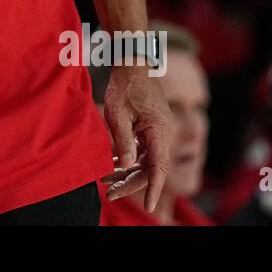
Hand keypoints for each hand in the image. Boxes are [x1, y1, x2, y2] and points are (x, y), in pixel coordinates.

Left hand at [99, 65, 172, 211]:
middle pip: (151, 168)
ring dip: (128, 172)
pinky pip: (145, 151)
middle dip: (131, 183)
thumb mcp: (117, 113)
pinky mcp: (153, 129)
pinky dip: (130, 160)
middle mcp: (164, 134)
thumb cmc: (124, 86)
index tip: (150, 207)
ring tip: (106, 181)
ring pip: (147, 161)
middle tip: (109, 192)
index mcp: (159, 131)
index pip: (159, 168)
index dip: (154, 189)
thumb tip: (127, 165)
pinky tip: (114, 165)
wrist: (133, 64)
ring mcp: (160, 132)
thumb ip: (123, 140)